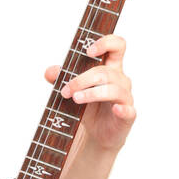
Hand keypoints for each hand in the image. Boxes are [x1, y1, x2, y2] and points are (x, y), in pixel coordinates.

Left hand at [44, 34, 135, 152]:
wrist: (96, 134)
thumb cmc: (89, 108)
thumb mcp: (73, 90)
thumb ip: (61, 78)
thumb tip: (49, 72)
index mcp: (110, 68)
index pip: (117, 46)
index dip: (106, 43)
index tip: (88, 51)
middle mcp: (120, 80)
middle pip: (105, 72)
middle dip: (82, 80)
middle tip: (66, 90)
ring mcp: (125, 98)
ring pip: (113, 89)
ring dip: (92, 93)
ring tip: (76, 99)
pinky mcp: (127, 116)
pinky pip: (128, 110)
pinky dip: (122, 109)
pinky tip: (115, 109)